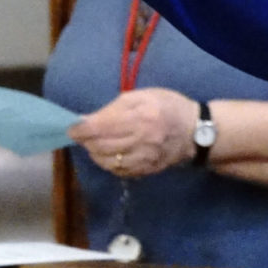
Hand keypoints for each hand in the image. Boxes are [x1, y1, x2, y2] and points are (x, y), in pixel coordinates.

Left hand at [68, 88, 197, 177]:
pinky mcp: (145, 171)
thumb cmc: (168, 107)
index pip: (99, 127)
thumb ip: (116, 106)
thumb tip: (87, 119)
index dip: (80, 130)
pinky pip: (117, 171)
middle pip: (99, 146)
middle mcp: (141, 140)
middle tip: (83, 136)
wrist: (195, 131)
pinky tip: (110, 154)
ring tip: (96, 144)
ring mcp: (143, 158)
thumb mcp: (144, 95)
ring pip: (106, 161)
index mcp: (140, 116)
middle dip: (86, 141)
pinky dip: (108, 163)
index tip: (72, 128)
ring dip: (95, 153)